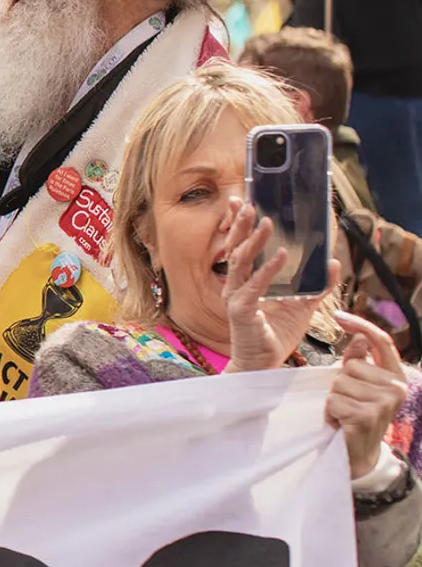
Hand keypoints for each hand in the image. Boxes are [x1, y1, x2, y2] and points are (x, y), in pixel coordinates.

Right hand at [220, 199, 339, 370]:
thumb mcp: (302, 305)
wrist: (263, 364)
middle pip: (235, 248)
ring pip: (240, 261)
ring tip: (266, 222)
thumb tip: (332, 263)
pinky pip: (254, 285)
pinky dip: (267, 269)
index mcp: (245, 282)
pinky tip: (280, 255)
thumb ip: (316, 285)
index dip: (239, 226)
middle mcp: (236, 286)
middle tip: (248, 203)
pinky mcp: (241, 310)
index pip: (239, 248)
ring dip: (254, 240)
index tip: (240, 202)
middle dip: (240, 225)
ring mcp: (236, 297)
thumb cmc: (275, 334)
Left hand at [328, 311, 409, 476]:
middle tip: (348, 403)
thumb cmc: (355, 414)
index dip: (361, 325)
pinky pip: (334, 400)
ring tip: (345, 413)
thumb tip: (359, 337)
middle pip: (350, 366)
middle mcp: (397, 387)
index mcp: (396, 376)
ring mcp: (384, 402)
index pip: (382, 342)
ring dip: (335, 399)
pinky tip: (342, 422)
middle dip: (340, 384)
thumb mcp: (357, 385)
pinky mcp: (368, 415)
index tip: (339, 315)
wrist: (358, 453)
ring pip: (339, 383)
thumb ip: (358, 361)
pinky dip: (331, 412)